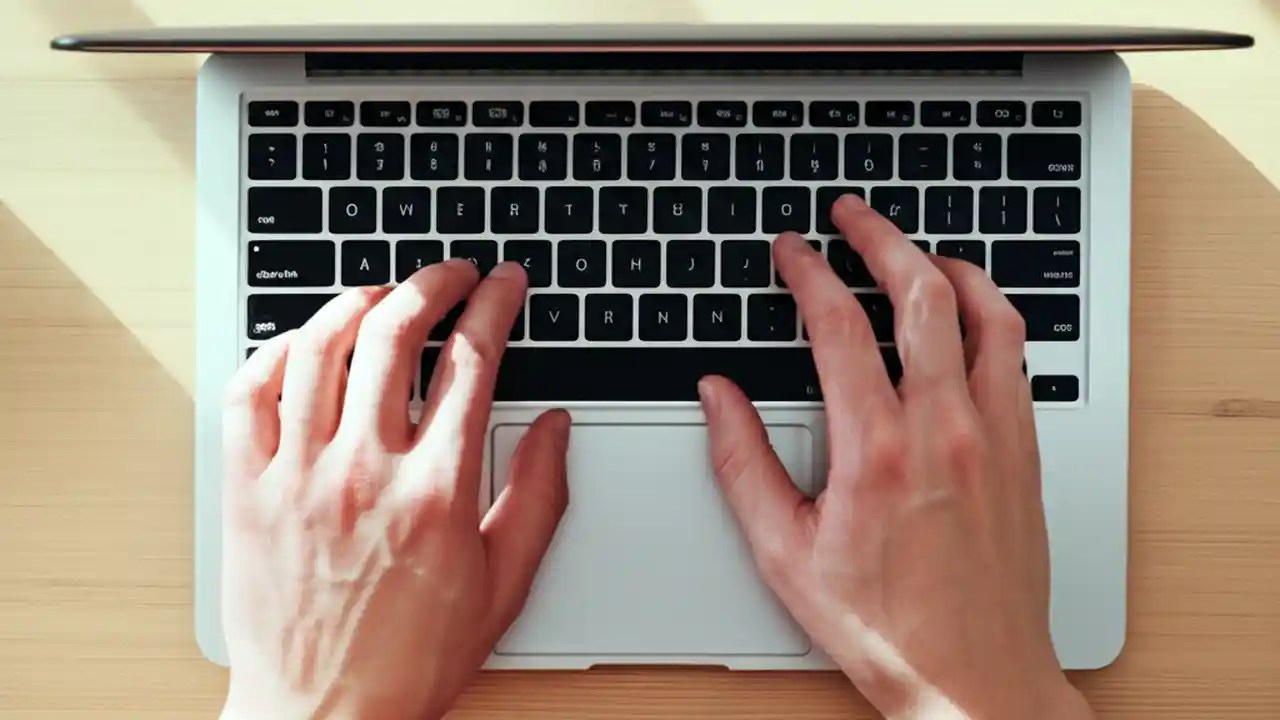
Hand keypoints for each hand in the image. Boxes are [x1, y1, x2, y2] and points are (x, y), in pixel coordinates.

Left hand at [219, 261, 569, 719]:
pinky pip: (248, 393)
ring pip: (318, 349)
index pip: (473, 362)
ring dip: (356, 303)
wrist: (324, 716)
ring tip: (382, 295)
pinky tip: (302, 344)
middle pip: (396, 334)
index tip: (504, 284)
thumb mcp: (504, 584)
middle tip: (451, 273)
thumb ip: (540, 495)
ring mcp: (297, 475)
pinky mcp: (248, 489)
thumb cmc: (412, 659)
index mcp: (435, 491)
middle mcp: (363, 471)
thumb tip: (556, 427)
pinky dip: (275, 351)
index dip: (496, 306)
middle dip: (432, 283)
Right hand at [699, 195, 1092, 719]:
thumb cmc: (883, 627)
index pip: (838, 325)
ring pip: (985, 313)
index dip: (808, 272)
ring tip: (917, 250)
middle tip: (852, 215)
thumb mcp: (784, 553)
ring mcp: (994, 435)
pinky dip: (990, 314)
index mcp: (874, 448)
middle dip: (880, 238)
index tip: (791, 251)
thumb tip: (718, 397)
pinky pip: (1014, 356)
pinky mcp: (1024, 452)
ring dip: (946, 265)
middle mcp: (943, 428)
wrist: (973, 680)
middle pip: (920, 294)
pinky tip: (971, 315)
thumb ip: (741, 464)